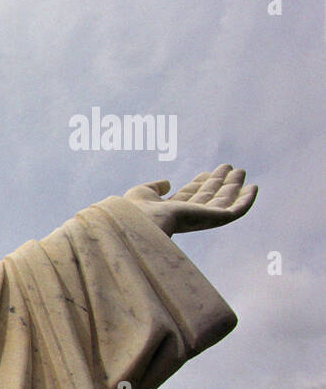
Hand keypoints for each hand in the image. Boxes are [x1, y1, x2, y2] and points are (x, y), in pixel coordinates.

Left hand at [125, 164, 256, 235]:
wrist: (138, 221)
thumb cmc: (134, 210)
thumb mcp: (143, 192)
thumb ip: (155, 187)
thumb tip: (167, 183)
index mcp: (172, 210)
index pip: (191, 196)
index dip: (200, 183)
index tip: (206, 172)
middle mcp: (189, 216)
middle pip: (209, 197)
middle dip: (219, 182)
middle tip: (230, 166)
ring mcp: (202, 218)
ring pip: (223, 201)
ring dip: (233, 186)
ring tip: (240, 170)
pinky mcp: (213, 220)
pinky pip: (235, 211)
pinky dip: (246, 201)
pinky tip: (253, 188)